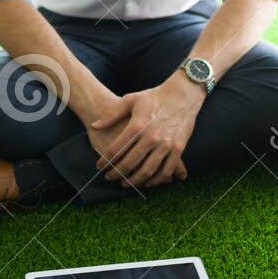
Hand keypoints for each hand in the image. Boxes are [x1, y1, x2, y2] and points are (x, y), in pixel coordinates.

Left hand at [88, 74, 204, 188]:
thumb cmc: (154, 97)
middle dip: (117, 174)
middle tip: (110, 178)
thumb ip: (112, 115)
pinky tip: (147, 182)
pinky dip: (155, 180)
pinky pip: (166, 170)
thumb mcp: (131, 100)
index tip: (100, 167)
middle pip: (129, 163)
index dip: (105, 161)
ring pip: (147, 171)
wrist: (182, 95)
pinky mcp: (178, 149)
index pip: (116, 149)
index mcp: (137, 125)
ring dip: (134, 181)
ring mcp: (166, 144)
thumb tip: (94, 126)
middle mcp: (151, 137)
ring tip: (125, 183)